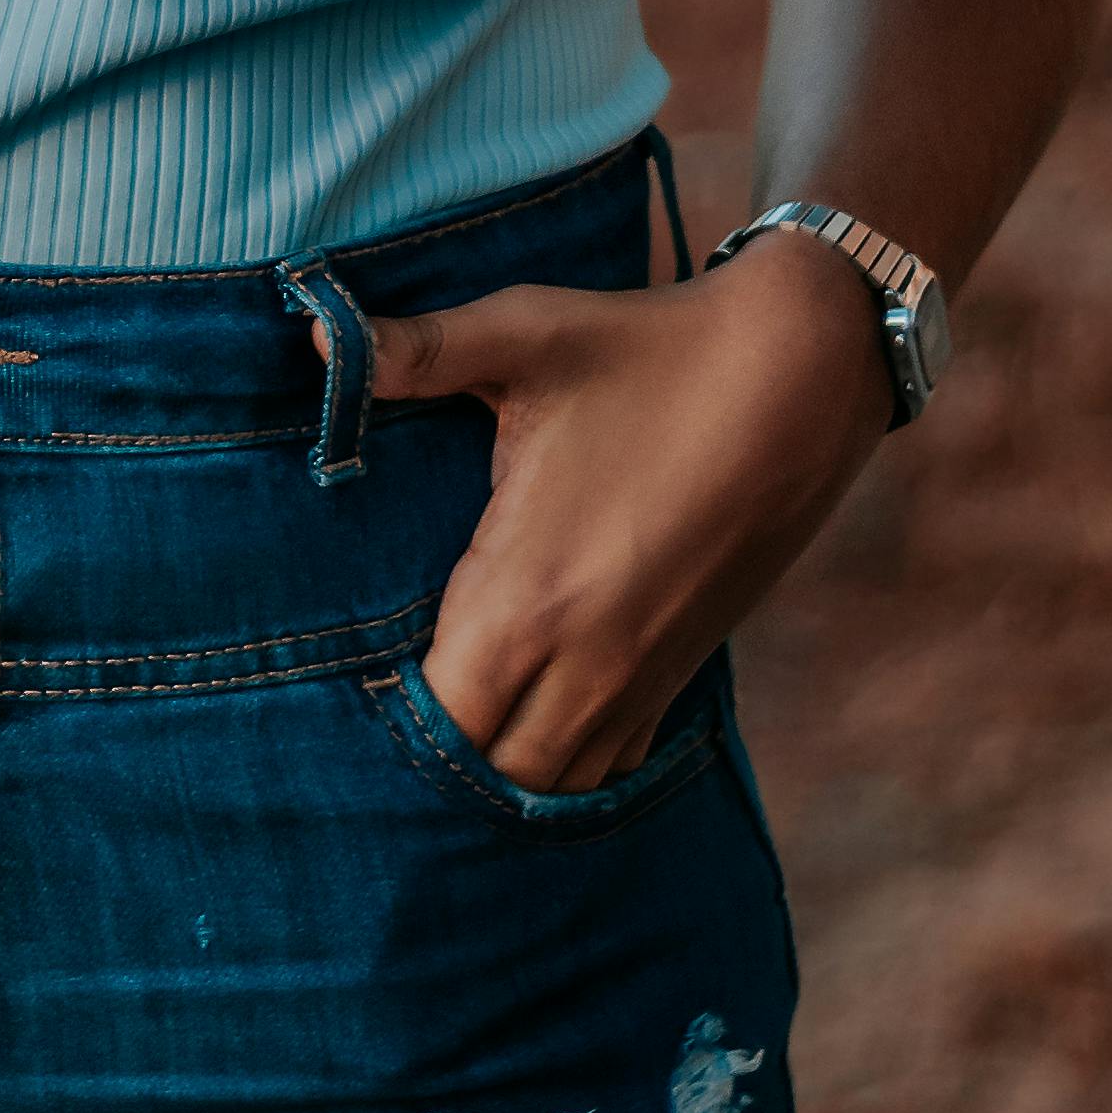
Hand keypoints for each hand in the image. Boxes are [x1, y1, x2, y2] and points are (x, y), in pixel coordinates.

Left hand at [340, 232, 892, 792]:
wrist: (800, 375)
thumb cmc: (649, 349)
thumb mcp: (525, 333)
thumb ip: (415, 348)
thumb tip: (310, 327)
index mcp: (531, 593)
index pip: (439, 716)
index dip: (386, 721)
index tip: (340, 694)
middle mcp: (587, 660)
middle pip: (491, 772)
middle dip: (435, 758)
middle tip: (378, 714)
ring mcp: (643, 674)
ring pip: (556, 784)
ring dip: (501, 770)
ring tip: (448, 725)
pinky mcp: (686, 669)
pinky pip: (613, 763)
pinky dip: (564, 765)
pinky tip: (529, 721)